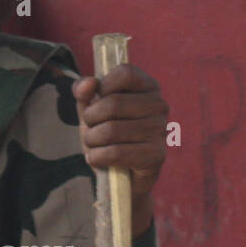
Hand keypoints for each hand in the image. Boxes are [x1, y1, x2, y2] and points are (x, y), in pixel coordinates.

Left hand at [73, 63, 167, 237]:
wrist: (119, 174)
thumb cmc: (106, 134)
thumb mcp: (91, 109)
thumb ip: (84, 91)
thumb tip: (88, 83)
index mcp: (147, 86)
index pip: (125, 72)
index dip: (103, 86)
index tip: (98, 100)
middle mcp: (159, 105)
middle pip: (113, 103)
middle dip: (90, 119)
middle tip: (90, 129)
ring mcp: (161, 130)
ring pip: (111, 130)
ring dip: (92, 140)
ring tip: (94, 145)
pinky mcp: (157, 154)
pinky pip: (117, 153)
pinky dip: (98, 157)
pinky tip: (98, 159)